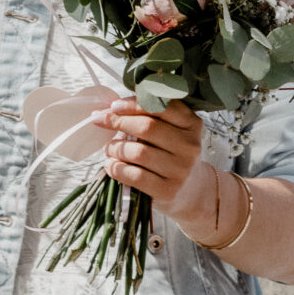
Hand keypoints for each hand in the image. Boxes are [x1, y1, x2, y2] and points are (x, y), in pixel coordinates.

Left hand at [94, 98, 208, 224]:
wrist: (190, 189)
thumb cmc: (170, 152)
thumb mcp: (168, 130)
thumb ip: (146, 116)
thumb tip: (105, 110)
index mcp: (192, 123)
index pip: (160, 106)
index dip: (133, 104)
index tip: (113, 106)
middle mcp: (190, 145)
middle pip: (147, 127)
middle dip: (118, 122)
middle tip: (101, 121)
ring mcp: (181, 170)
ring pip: (138, 152)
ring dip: (115, 148)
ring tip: (109, 148)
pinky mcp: (168, 190)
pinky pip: (135, 176)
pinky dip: (117, 168)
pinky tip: (111, 165)